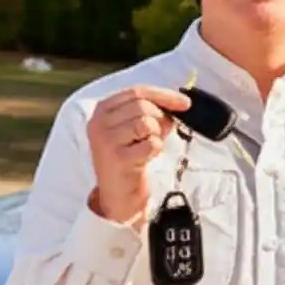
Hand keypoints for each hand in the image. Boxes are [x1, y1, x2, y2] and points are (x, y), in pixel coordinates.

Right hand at [86, 86, 189, 224]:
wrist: (118, 193)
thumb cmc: (130, 157)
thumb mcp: (135, 129)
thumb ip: (151, 112)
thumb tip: (179, 103)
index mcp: (102, 110)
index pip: (136, 91)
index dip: (163, 95)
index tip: (185, 103)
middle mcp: (100, 123)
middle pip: (142, 106)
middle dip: (160, 119)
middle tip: (160, 133)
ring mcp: (106, 140)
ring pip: (146, 123)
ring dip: (156, 136)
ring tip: (147, 147)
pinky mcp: (118, 158)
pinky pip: (151, 144)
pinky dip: (155, 150)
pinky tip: (145, 158)